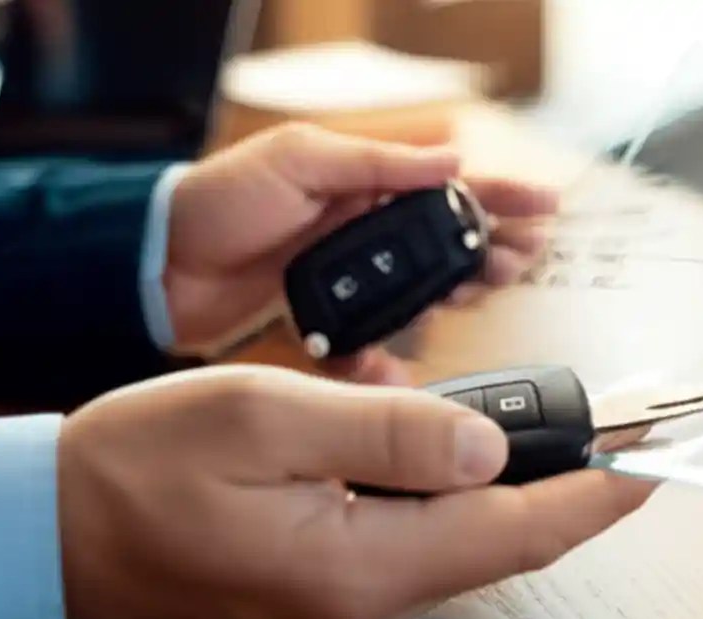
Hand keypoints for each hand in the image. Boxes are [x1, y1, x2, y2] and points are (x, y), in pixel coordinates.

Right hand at [57, 365, 653, 618]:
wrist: (46, 539)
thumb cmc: (139, 467)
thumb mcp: (265, 416)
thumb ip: (387, 429)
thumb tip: (486, 446)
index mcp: (361, 567)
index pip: (524, 533)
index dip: (606, 492)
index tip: (667, 456)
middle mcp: (368, 611)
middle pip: (503, 540)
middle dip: (557, 477)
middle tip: (596, 414)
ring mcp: (348, 617)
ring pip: (459, 543)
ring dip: (488, 484)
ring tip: (488, 416)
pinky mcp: (327, 605)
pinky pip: (413, 549)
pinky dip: (436, 500)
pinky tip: (418, 456)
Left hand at [166, 123, 555, 384]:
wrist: (156, 268)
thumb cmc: (219, 201)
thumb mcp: (298, 161)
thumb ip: (373, 165)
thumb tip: (449, 160)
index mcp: (359, 185)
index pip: (445, 188)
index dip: (499, 195)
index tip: (546, 208)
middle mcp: (360, 233)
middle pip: (446, 243)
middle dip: (490, 248)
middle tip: (525, 260)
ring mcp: (347, 282)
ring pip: (421, 294)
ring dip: (456, 296)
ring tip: (487, 296)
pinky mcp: (326, 327)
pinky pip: (376, 348)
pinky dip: (396, 363)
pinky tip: (414, 374)